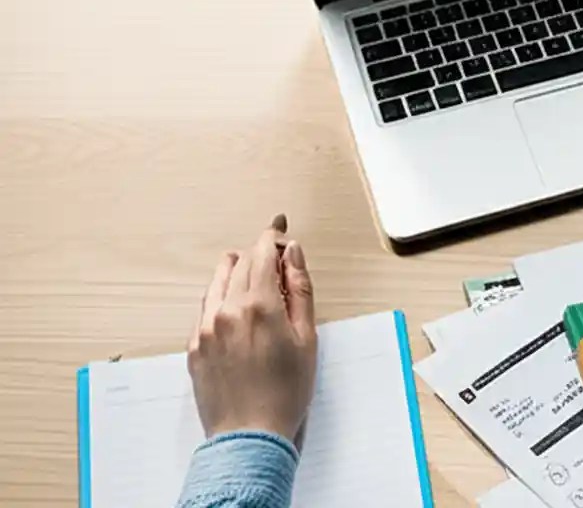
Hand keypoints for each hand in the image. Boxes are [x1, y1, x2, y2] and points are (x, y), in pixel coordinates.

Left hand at [187, 215, 317, 443]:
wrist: (249, 435)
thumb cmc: (286, 392)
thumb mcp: (307, 338)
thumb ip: (299, 289)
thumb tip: (292, 253)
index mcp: (258, 305)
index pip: (261, 252)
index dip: (271, 236)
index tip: (279, 228)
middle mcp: (225, 311)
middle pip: (238, 263)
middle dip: (258, 256)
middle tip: (277, 265)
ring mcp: (205, 329)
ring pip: (217, 282)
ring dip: (236, 274)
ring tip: (256, 286)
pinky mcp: (194, 347)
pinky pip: (206, 309)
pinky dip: (223, 301)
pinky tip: (239, 315)